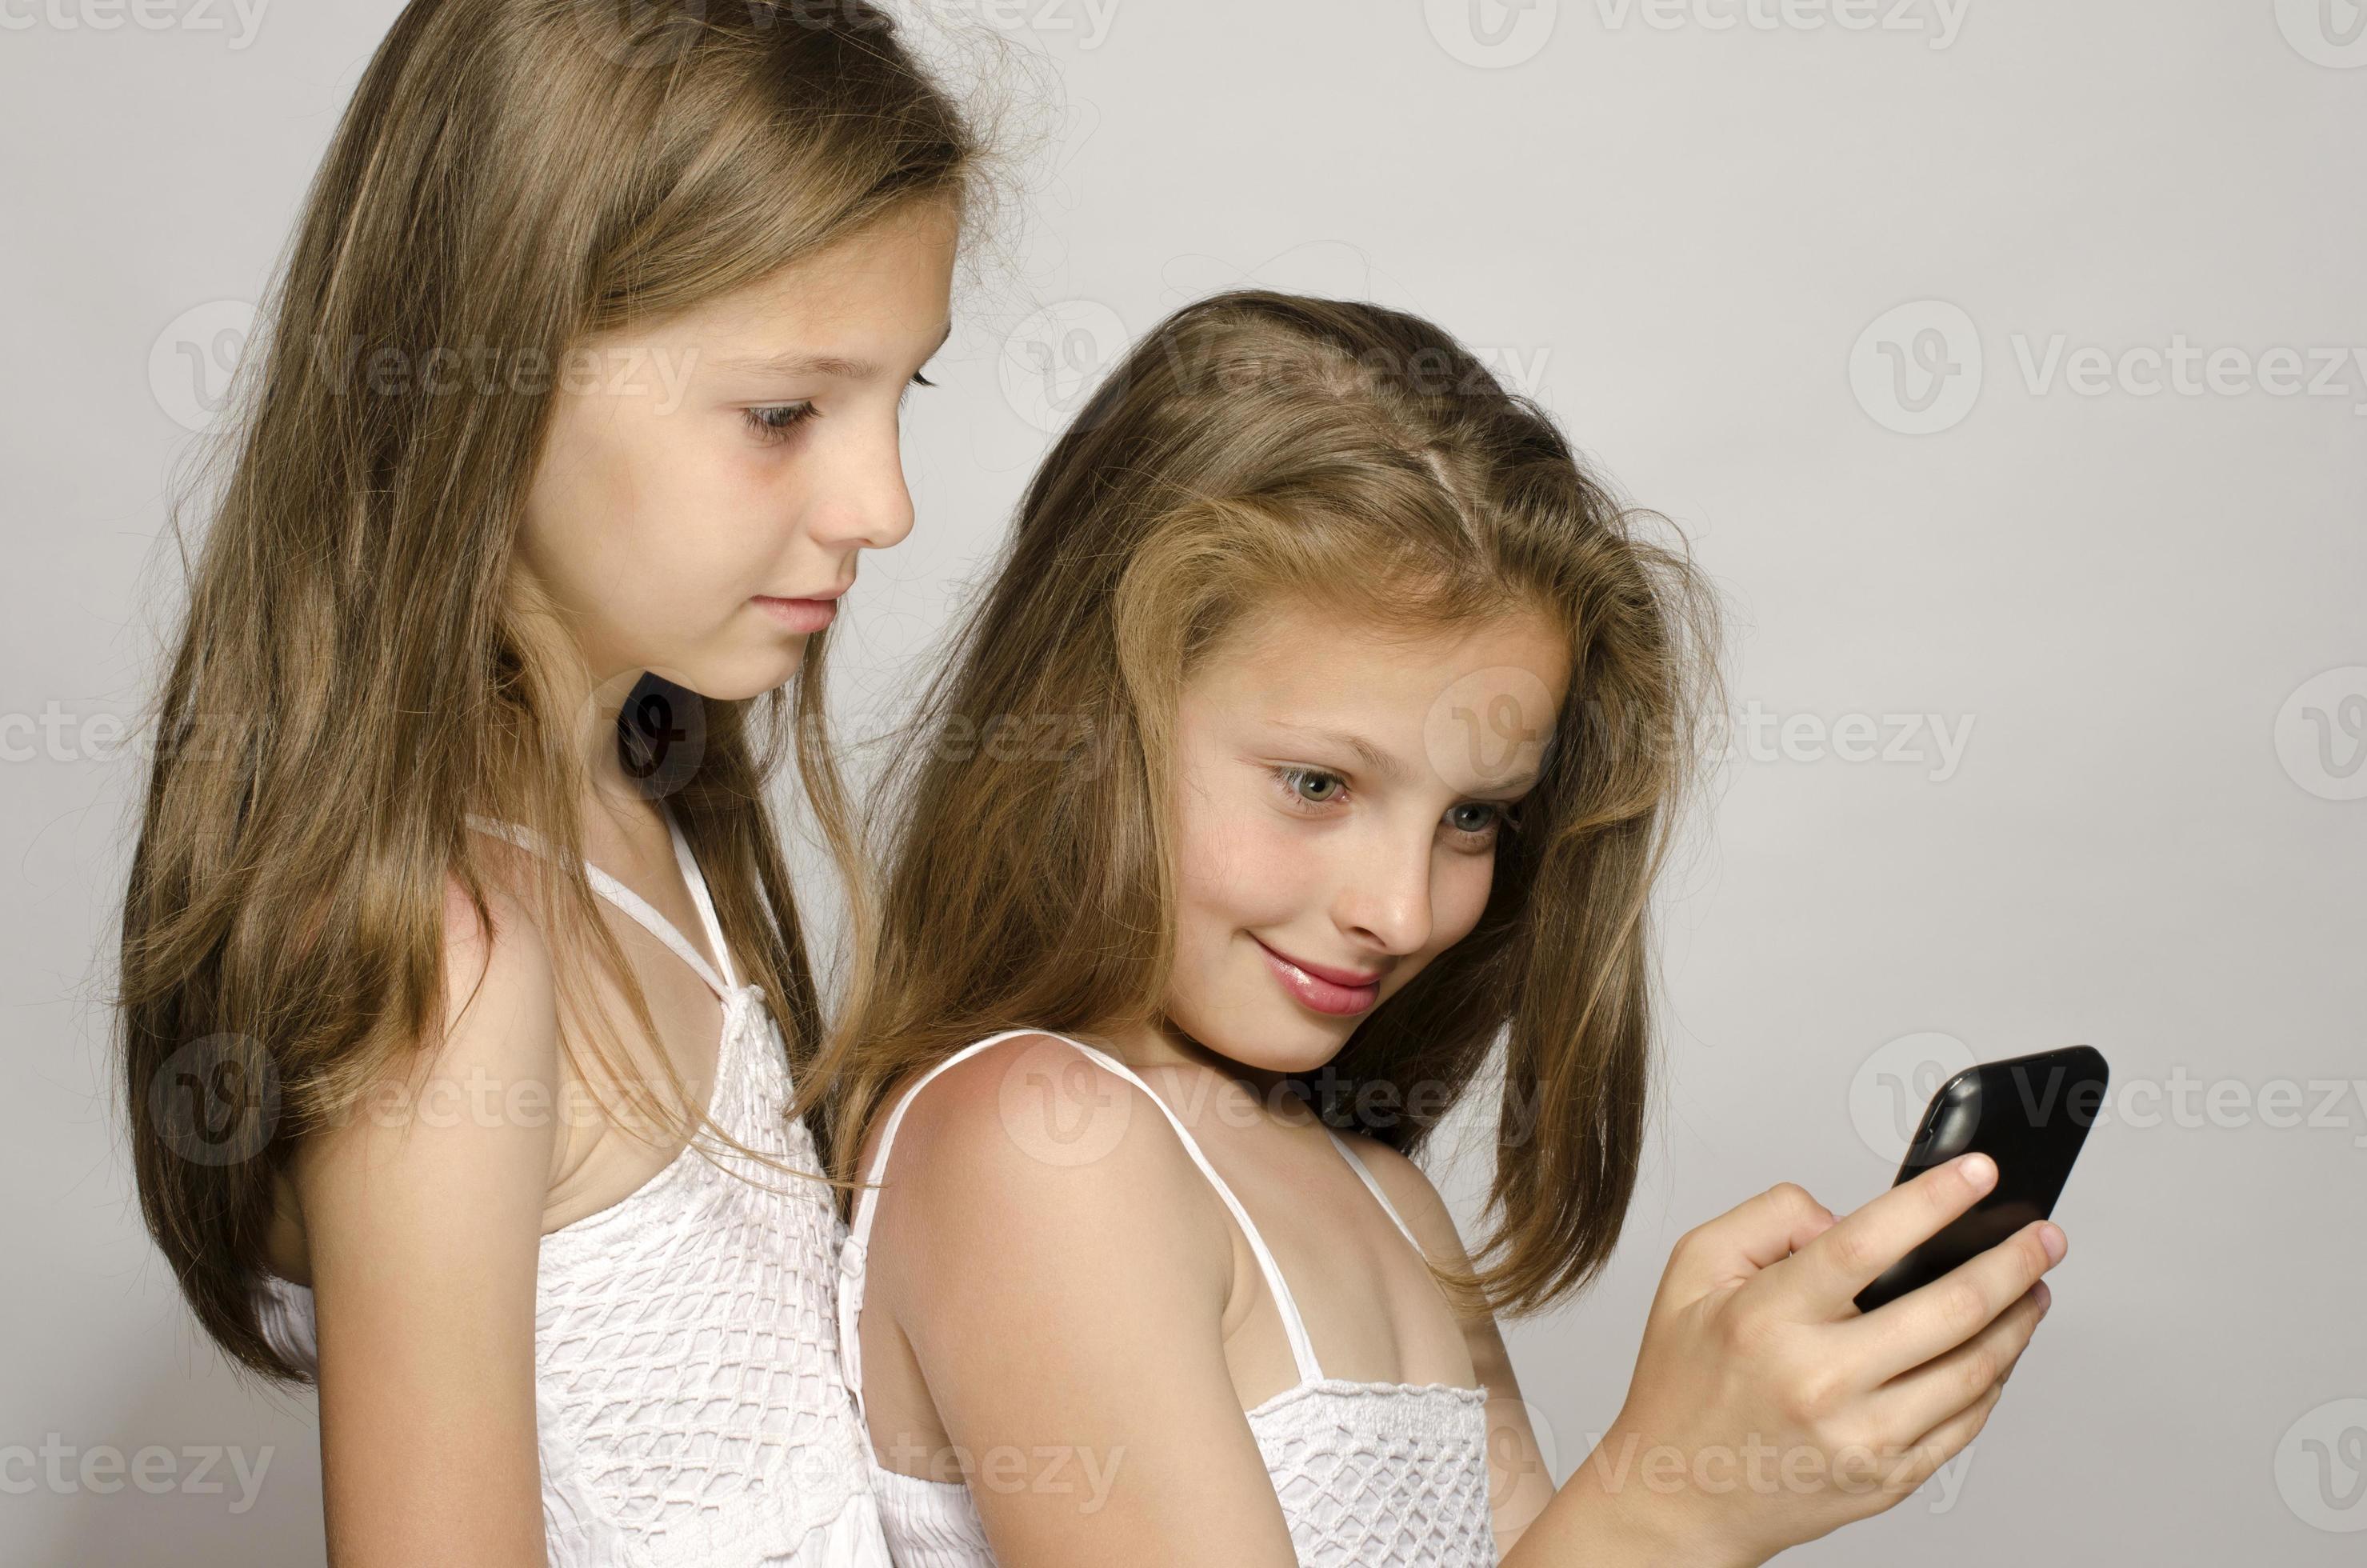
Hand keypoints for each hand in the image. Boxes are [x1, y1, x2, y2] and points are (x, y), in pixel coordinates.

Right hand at [1578, 1154, 2062, 1565]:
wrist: (1681, 1496)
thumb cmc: (1686, 1379)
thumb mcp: (1693, 1271)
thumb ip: (1765, 1219)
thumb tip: (1843, 1217)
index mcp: (1766, 1319)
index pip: (1864, 1243)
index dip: (1931, 1201)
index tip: (1978, 1170)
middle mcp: (1817, 1381)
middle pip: (1947, 1310)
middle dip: (2012, 1263)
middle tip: (2044, 1234)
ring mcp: (1860, 1438)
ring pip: (1972, 1370)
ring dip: (2018, 1320)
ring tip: (2034, 1286)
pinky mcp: (1887, 1478)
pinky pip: (1965, 1422)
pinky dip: (1994, 1378)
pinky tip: (2000, 1347)